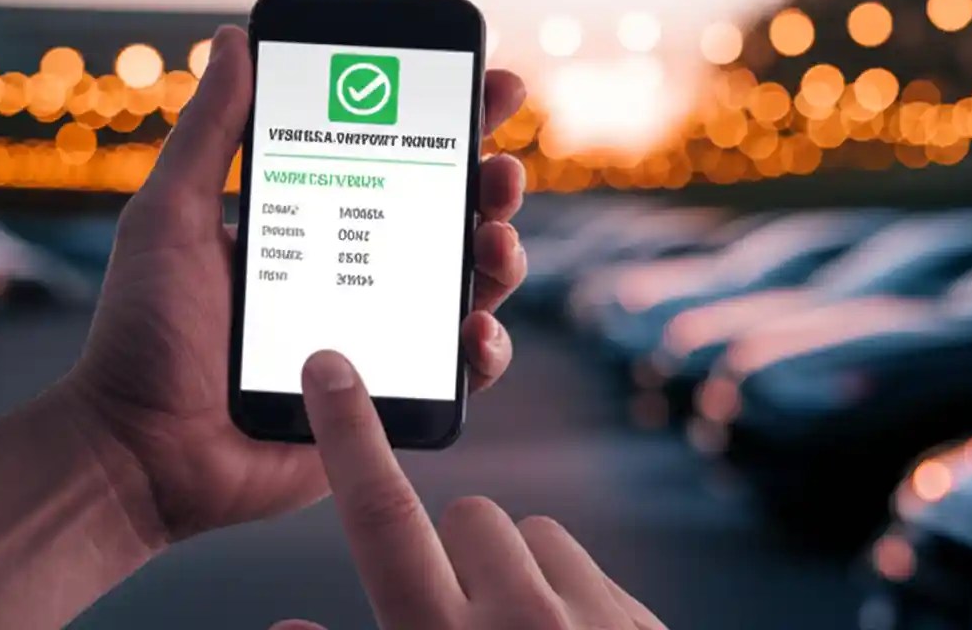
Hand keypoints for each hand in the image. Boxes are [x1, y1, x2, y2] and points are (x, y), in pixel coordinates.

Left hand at [62, 25, 528, 545]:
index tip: (488, 88)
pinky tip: (475, 331)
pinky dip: (485, 348)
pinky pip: (458, 370)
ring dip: (499, 257)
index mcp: (315, 225)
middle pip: (449, 219)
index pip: (395, 162)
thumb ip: (210, 132)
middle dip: (489, 187)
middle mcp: (355, 274)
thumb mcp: (171, 216)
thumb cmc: (144, 333)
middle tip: (500, 171)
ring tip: (495, 242)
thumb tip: (235, 40)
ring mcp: (378, 336)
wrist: (140, 450)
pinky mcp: (389, 399)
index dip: (449, 124)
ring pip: (469, 287)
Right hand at [266, 351, 666, 629]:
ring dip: (512, 570)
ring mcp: (592, 620)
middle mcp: (521, 622)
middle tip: (453, 618)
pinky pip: (585, 566)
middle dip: (452, 553)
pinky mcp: (641, 627)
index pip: (381, 517)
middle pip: (468, 516)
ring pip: (530, 535)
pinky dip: (564, 592)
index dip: (348, 436)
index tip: (331, 367)